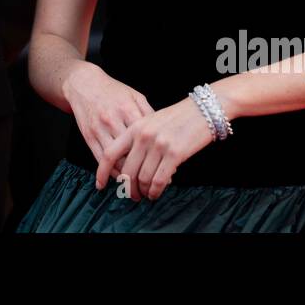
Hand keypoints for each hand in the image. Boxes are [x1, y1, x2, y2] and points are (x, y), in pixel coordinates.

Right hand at [62, 62, 153, 186]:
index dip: (157, 154)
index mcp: (128, 109)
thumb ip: (148, 114)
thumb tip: (164, 135)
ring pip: (115, 160)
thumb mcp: (135, 96)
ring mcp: (99, 129)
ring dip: (128, 175)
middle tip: (154, 181)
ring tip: (138, 183)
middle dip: (143, 169)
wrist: (84, 84)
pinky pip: (100, 160)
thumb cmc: (113, 91)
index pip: (146, 138)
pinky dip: (111, 172)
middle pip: (131, 152)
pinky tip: (119, 178)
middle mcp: (113, 120)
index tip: (166, 165)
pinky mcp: (88, 136)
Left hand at [96, 95, 215, 200]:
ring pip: (143, 178)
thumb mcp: (151, 120)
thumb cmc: (177, 117)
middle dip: (128, 188)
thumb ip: (137, 137)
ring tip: (145, 195)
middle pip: (126, 171)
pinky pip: (159, 180)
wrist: (203, 110)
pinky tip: (155, 193)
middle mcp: (143, 136)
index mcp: (134, 127)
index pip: (110, 153)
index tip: (100, 184)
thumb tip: (127, 163)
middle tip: (132, 195)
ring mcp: (159, 144)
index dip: (102, 172)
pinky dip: (155, 191)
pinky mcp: (175, 153)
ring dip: (143, 191)